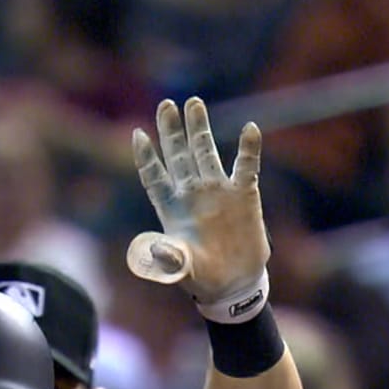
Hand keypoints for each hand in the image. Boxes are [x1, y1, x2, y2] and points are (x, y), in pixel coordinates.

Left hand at [129, 97, 270, 321]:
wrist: (232, 284)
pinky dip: (249, 149)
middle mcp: (192, 194)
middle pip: (178, 155)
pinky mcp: (244, 195)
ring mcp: (217, 191)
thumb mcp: (180, 270)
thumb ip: (167, 258)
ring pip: (206, 152)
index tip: (138, 134)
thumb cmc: (201, 277)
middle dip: (171, 131)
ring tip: (194, 103)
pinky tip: (251, 129)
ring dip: (200, 129)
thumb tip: (153, 247)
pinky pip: (246, 167)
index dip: (145, 157)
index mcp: (170, 208)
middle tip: (166, 104)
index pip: (154, 176)